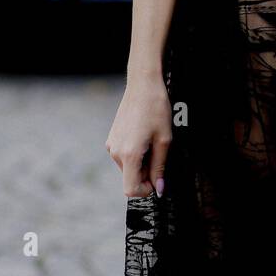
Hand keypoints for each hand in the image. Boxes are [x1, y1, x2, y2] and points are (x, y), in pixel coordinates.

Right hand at [105, 73, 171, 197]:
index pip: (130, 190)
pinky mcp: (111, 138)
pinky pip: (123, 155)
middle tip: (159, 152)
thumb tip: (160, 189)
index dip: (146, 191)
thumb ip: (160, 167)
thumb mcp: (164, 140)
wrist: (143, 85)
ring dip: (141, 162)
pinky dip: (134, 153)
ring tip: (152, 141)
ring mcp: (111, 145)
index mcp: (129, 154)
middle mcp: (115, 152)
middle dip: (146, 174)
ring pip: (128, 167)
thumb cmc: (156, 109)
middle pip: (130, 178)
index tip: (157, 180)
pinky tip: (143, 136)